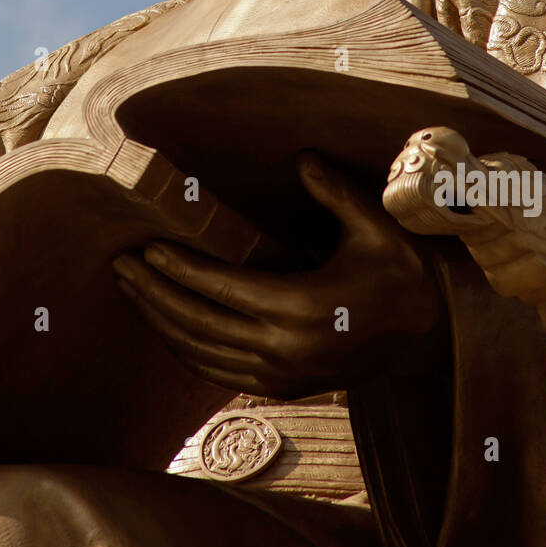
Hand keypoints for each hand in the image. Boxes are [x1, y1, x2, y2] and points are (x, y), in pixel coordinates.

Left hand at [112, 151, 446, 398]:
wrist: (426, 343)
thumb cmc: (399, 273)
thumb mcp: (374, 227)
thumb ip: (335, 192)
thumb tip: (301, 157)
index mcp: (302, 308)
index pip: (221, 289)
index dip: (179, 269)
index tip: (146, 247)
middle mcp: (284, 349)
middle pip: (198, 323)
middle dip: (153, 293)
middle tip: (119, 265)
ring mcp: (280, 375)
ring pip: (200, 352)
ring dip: (159, 322)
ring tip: (129, 290)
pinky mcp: (280, 389)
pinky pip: (217, 372)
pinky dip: (183, 348)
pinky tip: (163, 324)